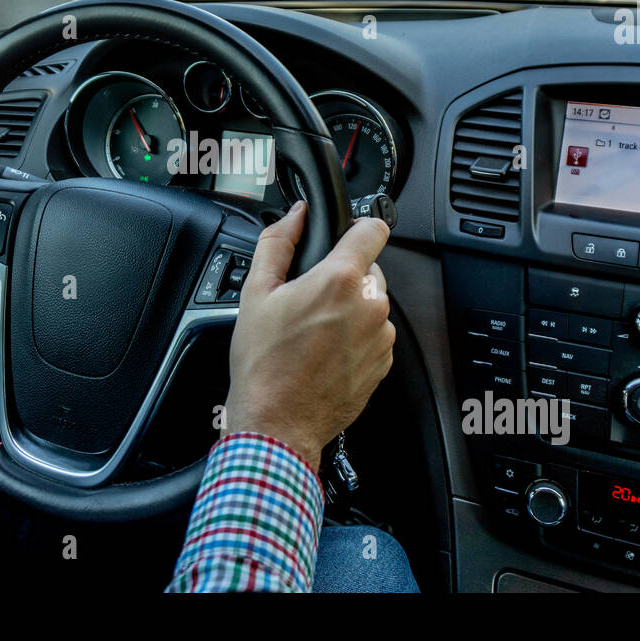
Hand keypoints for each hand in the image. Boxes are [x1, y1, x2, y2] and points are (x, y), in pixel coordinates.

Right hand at [224, 201, 393, 471]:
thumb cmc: (264, 365)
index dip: (359, 226)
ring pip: (371, 304)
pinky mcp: (384, 363)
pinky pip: (374, 334)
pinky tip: (325, 353)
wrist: (278, 424)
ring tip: (313, 333)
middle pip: (369, 269)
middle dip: (343, 277)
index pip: (374, 229)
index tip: (347, 236)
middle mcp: (370, 305)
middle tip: (309, 300)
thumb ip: (278, 243)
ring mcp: (381, 337)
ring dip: (350, 309)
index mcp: (340, 280)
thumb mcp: (256, 293)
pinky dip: (355, 337)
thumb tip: (294, 216)